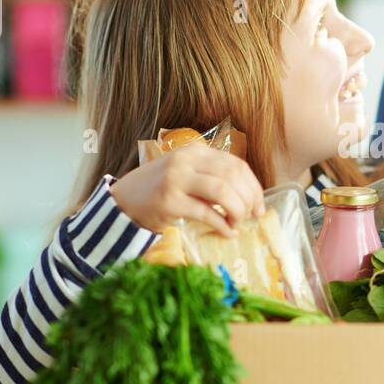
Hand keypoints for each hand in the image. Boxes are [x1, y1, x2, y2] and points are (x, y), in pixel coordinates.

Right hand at [109, 141, 266, 236]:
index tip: (259, 205)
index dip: (254, 186)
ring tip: (238, 223)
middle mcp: (186, 161)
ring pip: (223, 192)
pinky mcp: (169, 201)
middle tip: (251, 216)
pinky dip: (223, 225)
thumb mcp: (188, 173)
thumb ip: (213, 177)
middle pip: (233, 177)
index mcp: (195, 151)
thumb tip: (251, 197)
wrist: (124, 201)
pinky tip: (228, 232)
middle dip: (249, 199)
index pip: (236, 164)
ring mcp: (176, 180)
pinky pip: (207, 213)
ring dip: (238, 211)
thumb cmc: (161, 189)